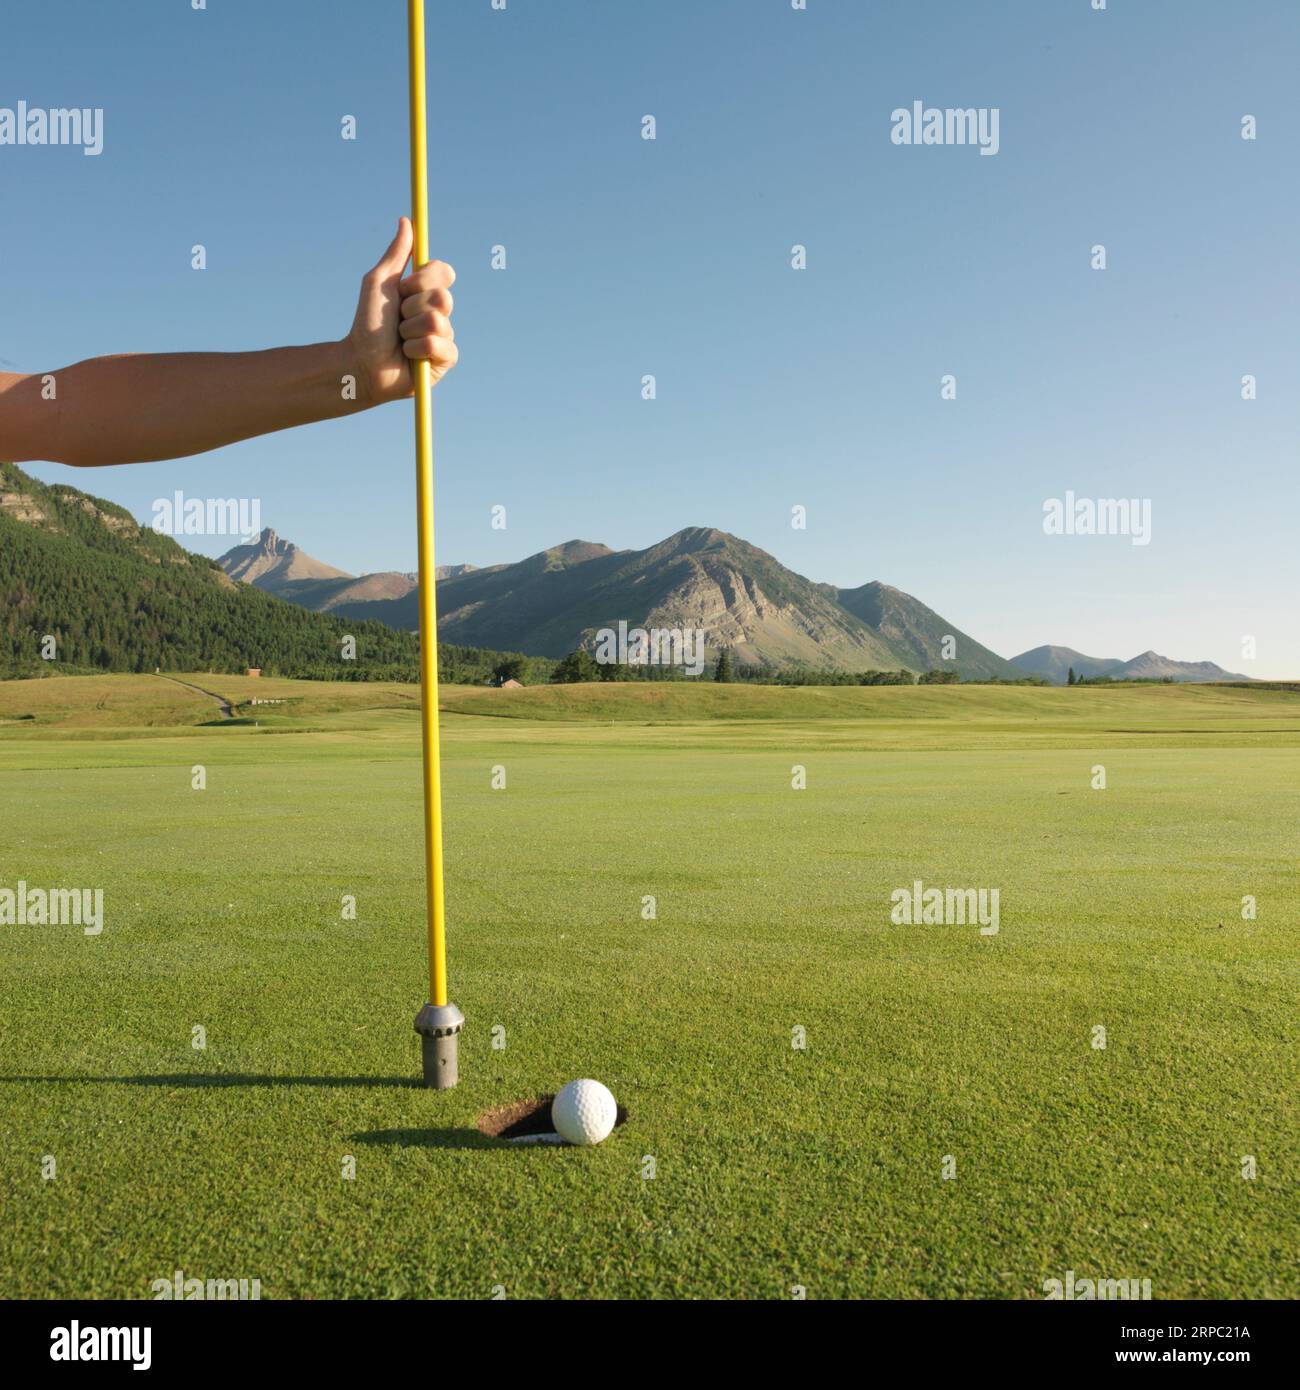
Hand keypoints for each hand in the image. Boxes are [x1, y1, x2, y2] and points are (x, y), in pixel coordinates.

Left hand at [345, 217, 456, 405]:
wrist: (361, 362)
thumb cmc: (368, 324)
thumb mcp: (379, 283)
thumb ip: (396, 254)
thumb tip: (406, 221)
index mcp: (426, 292)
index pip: (444, 272)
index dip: (423, 279)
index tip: (404, 288)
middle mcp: (439, 312)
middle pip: (443, 297)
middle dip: (411, 307)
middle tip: (397, 319)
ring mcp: (444, 336)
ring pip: (438, 322)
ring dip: (409, 330)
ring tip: (399, 340)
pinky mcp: (445, 360)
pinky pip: (439, 345)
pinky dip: (416, 349)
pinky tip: (407, 357)